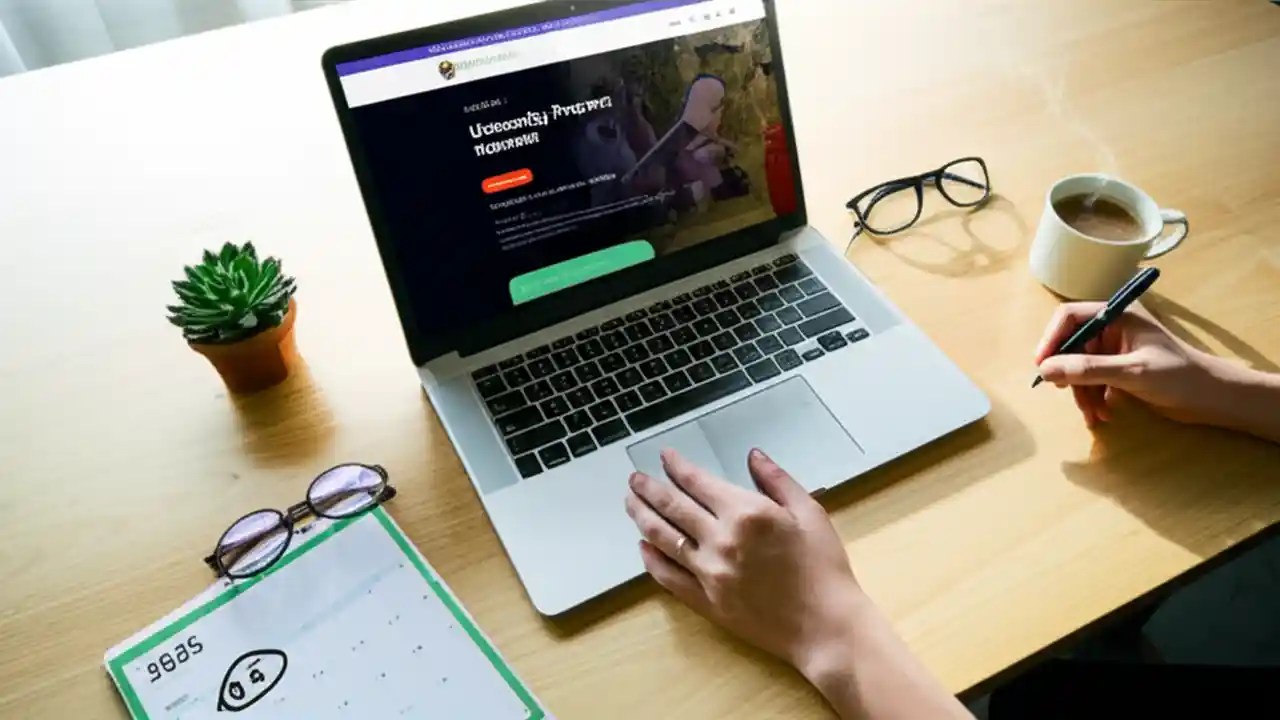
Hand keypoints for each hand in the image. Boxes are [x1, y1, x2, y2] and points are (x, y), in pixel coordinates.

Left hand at [623, 448, 864, 674]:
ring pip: (663, 538)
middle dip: (649, 488)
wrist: (826, 626)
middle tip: (635, 478)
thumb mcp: (809, 512)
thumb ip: (777, 480)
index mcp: (746, 514)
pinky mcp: (706, 602)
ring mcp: (709, 573)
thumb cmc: (824, 568)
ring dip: (642, 516)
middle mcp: (721, 541)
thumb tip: (753, 456)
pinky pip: (668, 577)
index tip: (664, 456)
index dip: (676, 466)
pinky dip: (651, 560)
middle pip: (672, 507)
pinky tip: (643, 547)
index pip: (698, 482)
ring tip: (630, 502)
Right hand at [1034, 302, 1227, 426]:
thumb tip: (1045, 370)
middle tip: (1064, 393)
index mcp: (1117, 315)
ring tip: (1093, 415)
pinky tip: (1101, 414)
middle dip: (1068, 373)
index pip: (1070, 317)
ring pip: (1080, 367)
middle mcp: (1113, 328)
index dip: (1051, 339)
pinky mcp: (1120, 369)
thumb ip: (1088, 369)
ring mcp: (1116, 349)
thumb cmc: (1178, 376)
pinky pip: (1093, 380)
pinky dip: (1093, 397)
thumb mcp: (1131, 372)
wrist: (1213, 398)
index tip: (1042, 366)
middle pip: (1072, 345)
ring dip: (1082, 392)